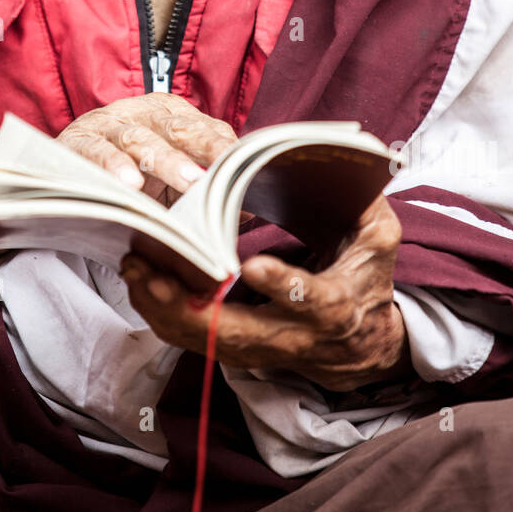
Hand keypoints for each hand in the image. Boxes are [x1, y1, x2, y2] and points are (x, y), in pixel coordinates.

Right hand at [58, 94, 236, 206]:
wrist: (68, 166)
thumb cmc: (130, 172)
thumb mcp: (168, 182)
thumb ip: (203, 192)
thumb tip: (247, 211)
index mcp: (173, 115)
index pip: (206, 129)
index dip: (225, 150)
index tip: (244, 172)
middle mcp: (144, 112)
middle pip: (179, 129)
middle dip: (204, 149)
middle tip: (222, 175)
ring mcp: (111, 123)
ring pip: (141, 139)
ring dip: (166, 160)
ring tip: (187, 181)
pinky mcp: (80, 140)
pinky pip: (98, 151)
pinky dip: (114, 166)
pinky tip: (129, 184)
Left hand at [121, 195, 411, 389]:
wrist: (361, 345)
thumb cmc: (367, 277)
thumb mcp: (378, 237)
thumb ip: (363, 201)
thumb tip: (343, 160)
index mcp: (334, 306)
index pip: (309, 300)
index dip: (282, 285)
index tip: (253, 265)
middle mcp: (294, 336)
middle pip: (237, 331)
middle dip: (190, 304)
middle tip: (152, 271)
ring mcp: (262, 349)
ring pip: (206, 338)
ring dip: (165, 308)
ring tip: (134, 270)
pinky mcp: (238, 351)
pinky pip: (193, 339)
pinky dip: (162, 314)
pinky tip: (138, 283)